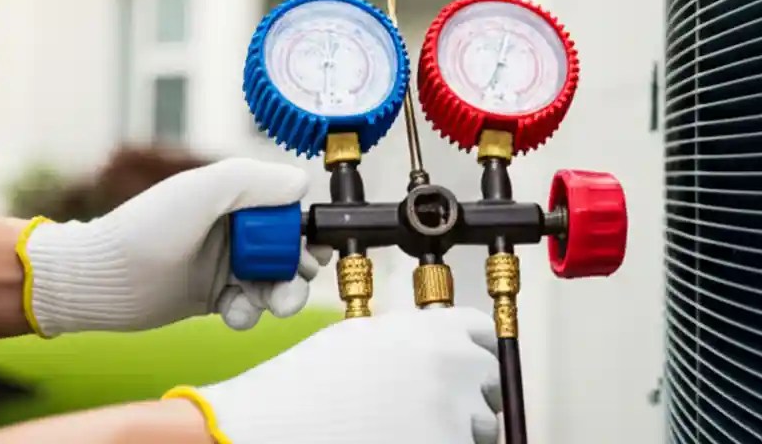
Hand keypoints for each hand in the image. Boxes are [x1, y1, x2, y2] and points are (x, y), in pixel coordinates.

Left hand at [22, 158, 330, 336]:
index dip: (303, 230)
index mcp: (234, 198)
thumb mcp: (205, 189)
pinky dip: (248, 313)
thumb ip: (257, 180)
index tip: (311, 247)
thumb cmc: (147, 229)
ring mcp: (223, 265)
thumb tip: (301, 183)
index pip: (286, 211)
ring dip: (281, 295)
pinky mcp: (212, 298)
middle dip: (298, 268)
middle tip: (295, 280)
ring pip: (273, 283)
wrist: (101, 279)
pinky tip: (234, 313)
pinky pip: (247, 307)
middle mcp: (233, 230)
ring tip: (273, 304)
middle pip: (287, 250)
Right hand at [167, 307, 502, 443]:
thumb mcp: (362, 338)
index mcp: (433, 329)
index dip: (471, 353)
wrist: (272, 428)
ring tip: (406, 430)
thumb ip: (410, 336)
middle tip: (430, 410)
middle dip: (469, 394)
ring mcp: (454, 413)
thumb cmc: (306, 385)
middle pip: (489, 380)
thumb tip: (441, 346)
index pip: (484, 334)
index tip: (462, 369)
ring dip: (457, 430)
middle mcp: (453, 365)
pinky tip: (402, 441)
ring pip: (482, 426)